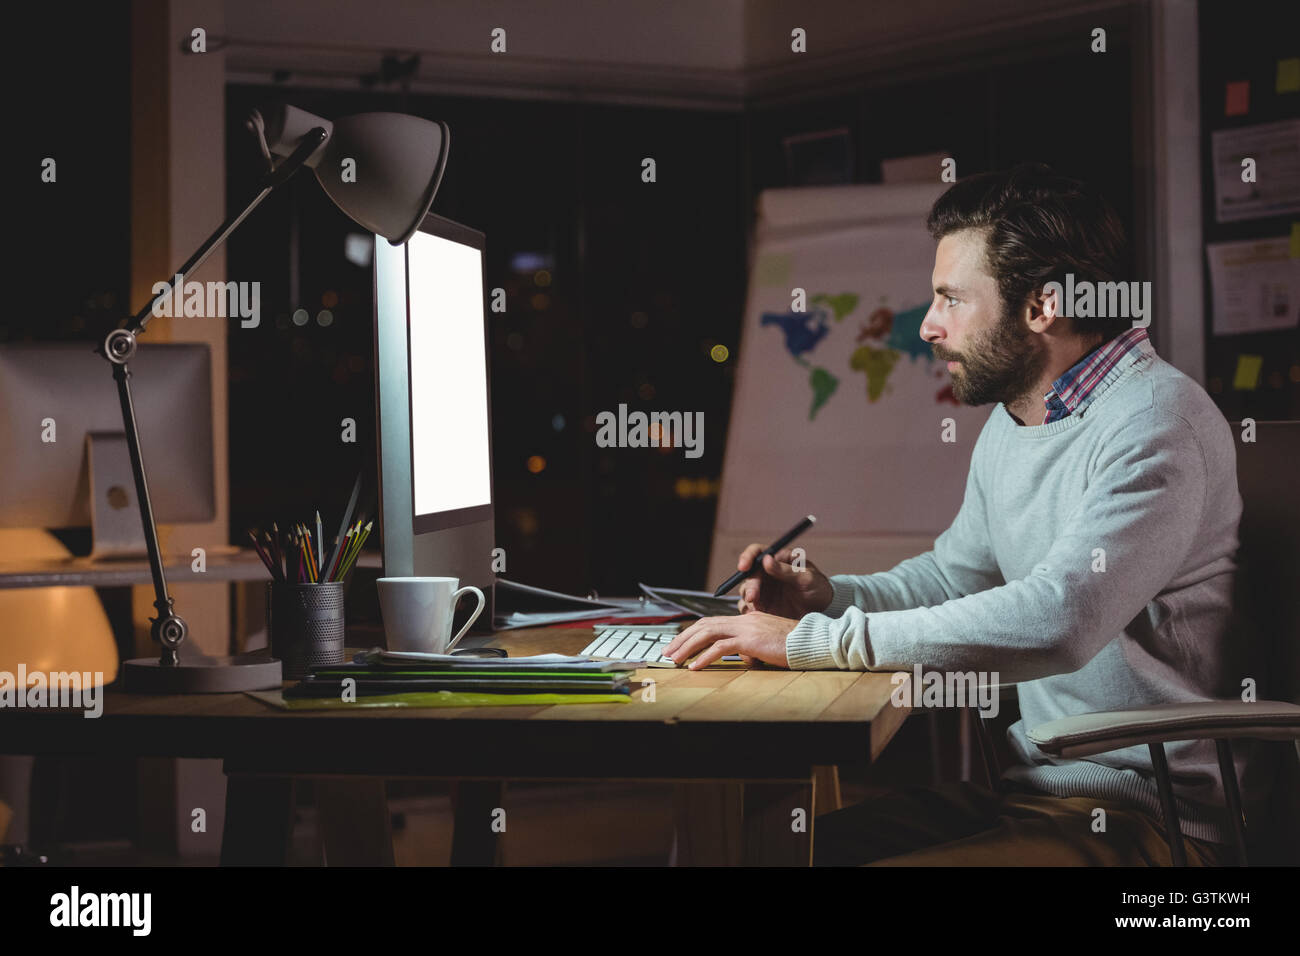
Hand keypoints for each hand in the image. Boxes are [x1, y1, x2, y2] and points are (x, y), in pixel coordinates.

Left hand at [663, 611, 797, 669]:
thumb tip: (743, 659)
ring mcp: (746, 627)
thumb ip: (753, 648)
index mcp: (747, 618)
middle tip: (668, 651)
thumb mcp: (769, 644)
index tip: (681, 644)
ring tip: (675, 659)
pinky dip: (704, 656)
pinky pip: (721, 647)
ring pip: (707, 633)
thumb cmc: (795, 645)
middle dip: (683, 638)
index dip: (694, 632)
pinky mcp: (750, 640)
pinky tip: (695, 666)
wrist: (812, 642)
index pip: (713, 622)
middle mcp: (744, 619)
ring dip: (687, 646)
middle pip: (704, 625)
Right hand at [733, 544, 832, 617]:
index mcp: (778, 560)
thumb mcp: (806, 578)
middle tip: (753, 597)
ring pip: (745, 591)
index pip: (756, 552)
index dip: (747, 557)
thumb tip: (766, 559)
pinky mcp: (763, 605)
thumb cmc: (818, 588)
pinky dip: (749, 610)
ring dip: (748, 598)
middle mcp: (767, 573)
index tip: (744, 567)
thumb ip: (785, 570)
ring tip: (758, 608)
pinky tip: (756, 615)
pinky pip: (748, 607)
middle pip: (749, 574)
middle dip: (749, 585)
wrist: (825, 611)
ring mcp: (764, 590)